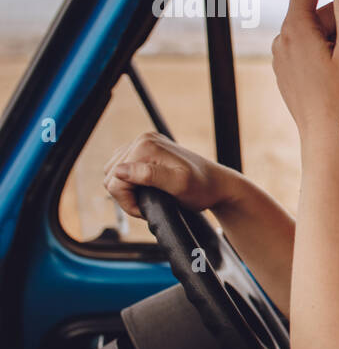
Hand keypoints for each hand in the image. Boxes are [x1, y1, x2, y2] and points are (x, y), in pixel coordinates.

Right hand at [104, 131, 238, 218]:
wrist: (217, 185)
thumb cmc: (202, 188)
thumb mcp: (178, 185)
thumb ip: (149, 176)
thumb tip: (120, 171)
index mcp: (145, 146)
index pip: (115, 180)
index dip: (128, 201)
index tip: (147, 208)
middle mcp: (143, 140)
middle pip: (111, 176)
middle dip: (127, 196)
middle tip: (150, 204)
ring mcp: (145, 143)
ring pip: (115, 173)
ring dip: (128, 189)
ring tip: (150, 196)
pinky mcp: (147, 150)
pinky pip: (123, 168)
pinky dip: (131, 182)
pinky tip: (148, 188)